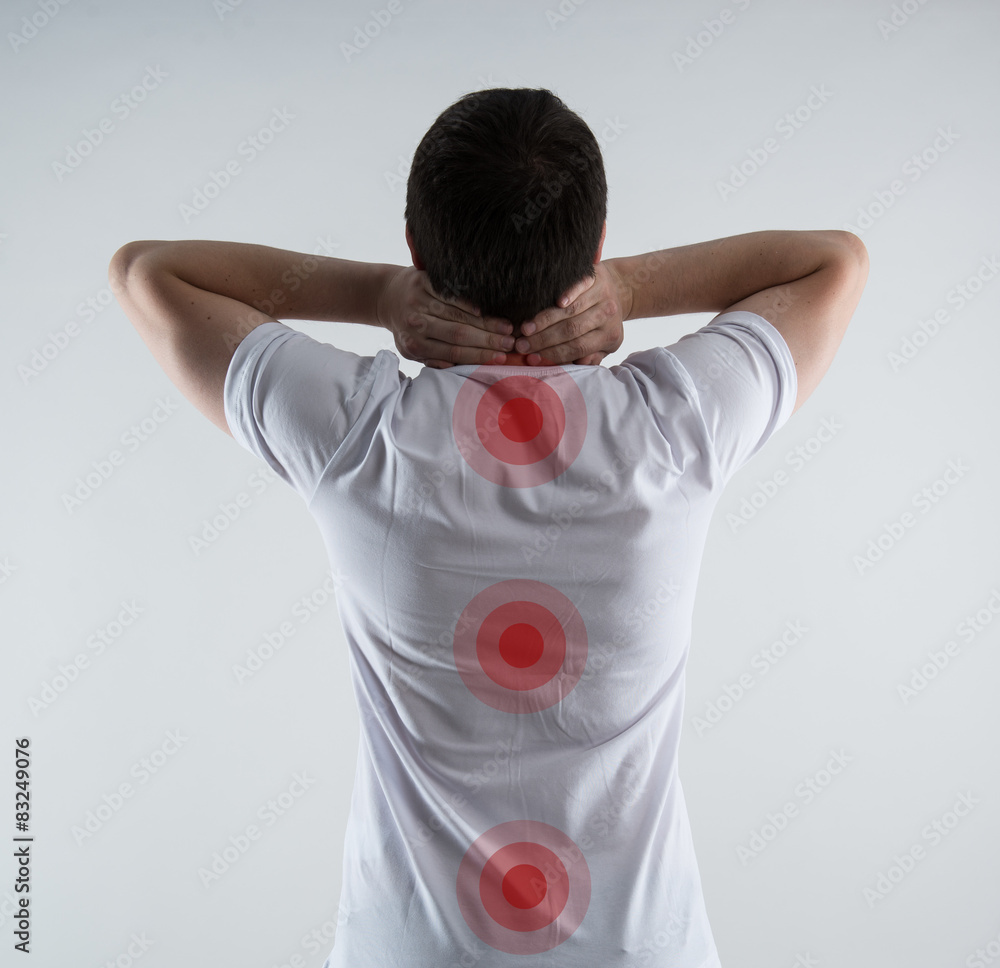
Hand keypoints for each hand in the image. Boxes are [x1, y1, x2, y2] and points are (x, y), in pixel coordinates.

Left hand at [376, 266, 514, 367]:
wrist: (387, 295)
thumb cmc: (407, 327)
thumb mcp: (413, 350)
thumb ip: (433, 360)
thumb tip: (457, 368)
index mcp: (414, 344)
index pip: (453, 353)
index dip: (479, 356)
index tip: (499, 358)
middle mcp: (416, 323)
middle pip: (459, 335)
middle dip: (488, 340)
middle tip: (510, 343)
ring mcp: (419, 301)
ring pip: (459, 315)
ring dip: (486, 322)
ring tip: (506, 327)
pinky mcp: (423, 282)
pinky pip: (452, 295)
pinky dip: (469, 304)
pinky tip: (485, 311)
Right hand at [512, 261, 629, 365]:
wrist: (620, 288)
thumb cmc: (605, 321)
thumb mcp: (605, 344)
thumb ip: (591, 357)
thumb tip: (577, 364)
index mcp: (610, 336)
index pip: (578, 348)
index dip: (553, 354)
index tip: (532, 358)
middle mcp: (607, 315)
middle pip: (571, 330)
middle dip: (543, 339)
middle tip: (522, 345)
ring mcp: (602, 295)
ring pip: (571, 310)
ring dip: (546, 320)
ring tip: (525, 328)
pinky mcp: (595, 277)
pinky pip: (580, 285)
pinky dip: (569, 293)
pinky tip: (556, 302)